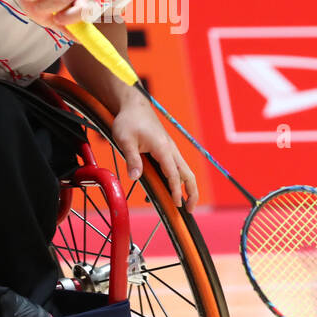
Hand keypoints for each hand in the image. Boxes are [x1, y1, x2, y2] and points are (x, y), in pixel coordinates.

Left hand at [110, 96, 197, 212]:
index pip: (173, 174)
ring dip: (187, 187)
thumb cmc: (129, 121)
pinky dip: (178, 179)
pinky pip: (176, 166)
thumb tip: (135, 177)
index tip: (177, 205)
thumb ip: (132, 159)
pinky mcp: (166, 148)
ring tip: (184, 203)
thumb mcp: (125, 140)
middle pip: (187, 174)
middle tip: (190, 210)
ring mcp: (170, 149)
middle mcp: (171, 149)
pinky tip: (169, 188)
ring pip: (184, 170)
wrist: (133, 105)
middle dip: (191, 192)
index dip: (176, 191)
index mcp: (163, 148)